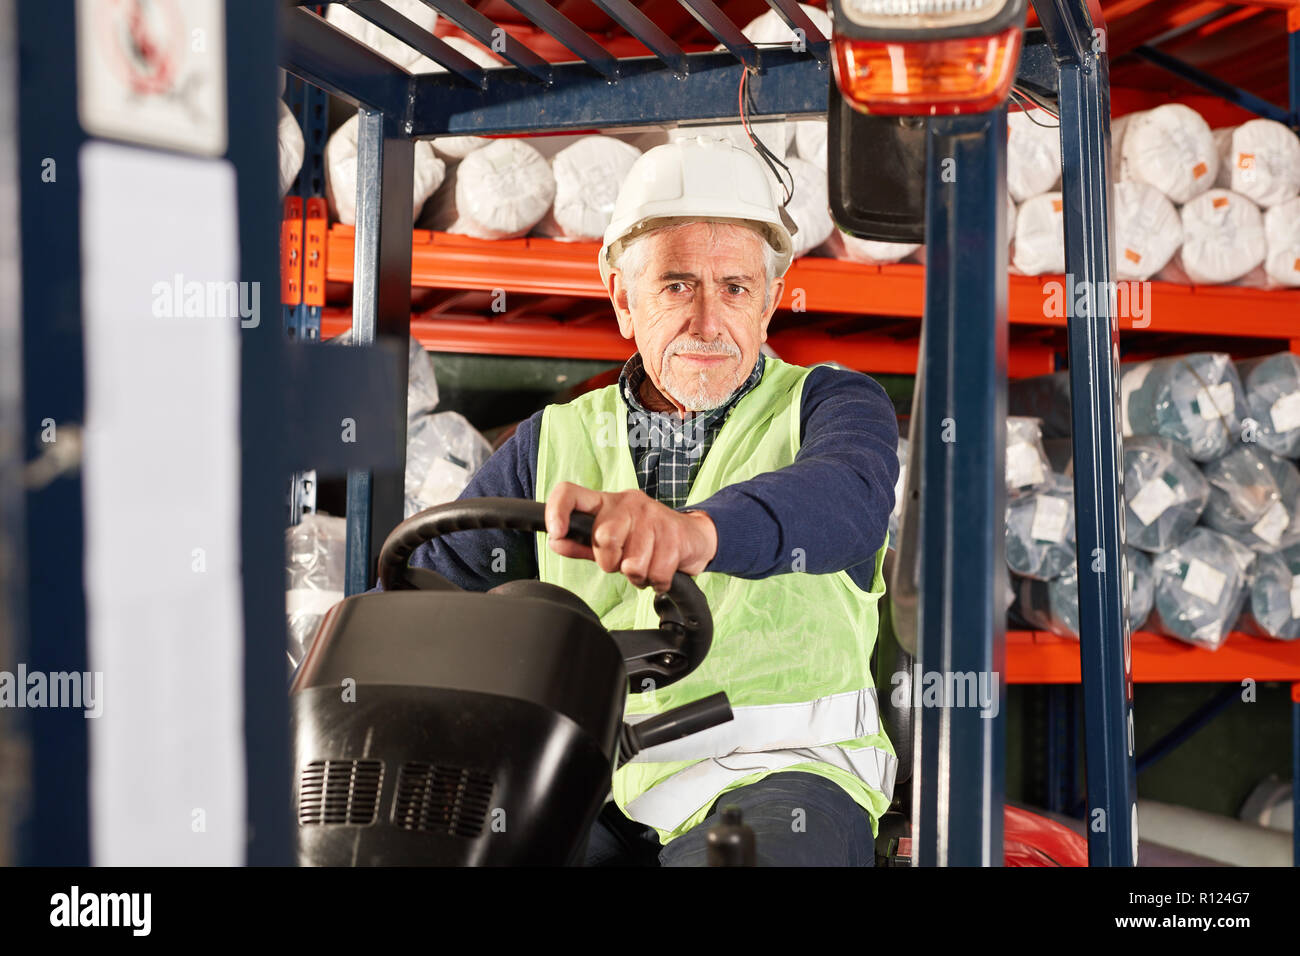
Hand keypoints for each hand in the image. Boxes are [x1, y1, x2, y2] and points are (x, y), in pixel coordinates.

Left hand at [544, 482, 717, 591]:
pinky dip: (657, 581)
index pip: (571, 493)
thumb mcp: (610, 541)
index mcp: (606, 502)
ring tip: (646, 566)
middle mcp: (628, 503)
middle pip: (604, 537)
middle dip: (611, 562)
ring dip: (638, 576)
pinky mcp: (675, 534)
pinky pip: (656, 573)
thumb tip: (555, 541)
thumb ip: (581, 544)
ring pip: (633, 563)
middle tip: (623, 562)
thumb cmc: (646, 539)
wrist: (693, 537)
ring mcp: (653, 516)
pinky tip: (660, 570)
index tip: (556, 532)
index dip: (557, 510)